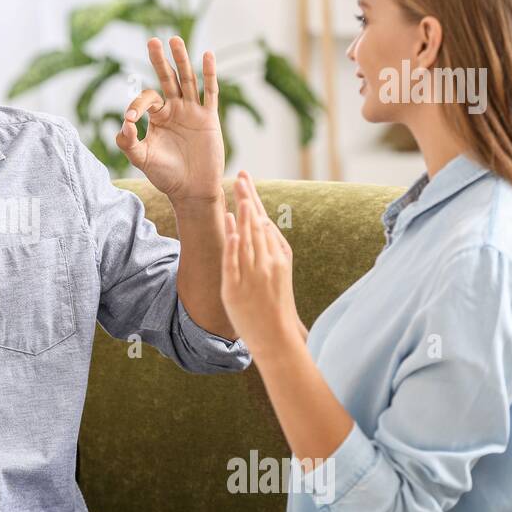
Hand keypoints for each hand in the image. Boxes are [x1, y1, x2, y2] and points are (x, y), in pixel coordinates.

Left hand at [119, 36, 225, 204]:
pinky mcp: (209, 118)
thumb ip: (128, 141)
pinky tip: (207, 56)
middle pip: (167, 79)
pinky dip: (209, 74)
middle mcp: (175, 109)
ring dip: (182, 60)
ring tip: (174, 39)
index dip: (138, 103)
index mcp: (158, 117)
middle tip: (152, 41)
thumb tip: (123, 123)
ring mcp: (193, 112)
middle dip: (159, 60)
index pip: (148, 98)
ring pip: (187, 80)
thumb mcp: (141, 158)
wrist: (191, 190)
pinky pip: (210, 92)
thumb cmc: (165, 175)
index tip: (132, 118)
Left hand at [220, 170, 303, 354]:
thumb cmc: (275, 306)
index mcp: (280, 257)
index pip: (265, 221)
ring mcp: (254, 274)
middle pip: (257, 223)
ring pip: (248, 237)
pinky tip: (231, 222)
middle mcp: (269, 262)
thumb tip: (257, 226)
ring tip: (238, 189)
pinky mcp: (237, 287)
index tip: (247, 179)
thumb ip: (267, 251)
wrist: (277, 337)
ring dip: (244, 212)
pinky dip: (233, 240)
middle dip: (249, 197)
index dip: (255, 199)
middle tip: (241, 174)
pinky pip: (234, 259)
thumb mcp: (278, 274)